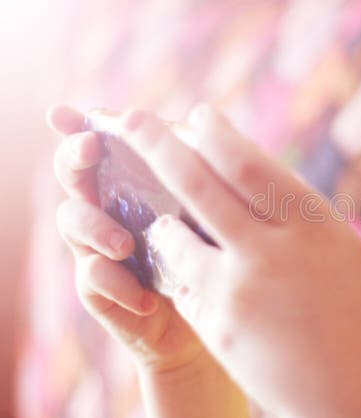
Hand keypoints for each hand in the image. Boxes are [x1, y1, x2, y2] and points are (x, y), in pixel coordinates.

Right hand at [47, 106, 248, 417]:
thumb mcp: (217, 210)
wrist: (215, 316)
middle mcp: (108, 205)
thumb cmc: (217, 250)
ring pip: (74, 221)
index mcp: (133, 180)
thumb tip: (212, 127)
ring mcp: (98, 245)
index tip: (73, 114)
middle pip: (74, 173)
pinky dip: (120, 286)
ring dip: (98, 227)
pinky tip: (147, 298)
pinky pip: (93, 278)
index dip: (81, 125)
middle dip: (76, 158)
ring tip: (126, 244)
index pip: (100, 142)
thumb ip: (206, 175)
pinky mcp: (100, 288)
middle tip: (92, 150)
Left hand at [116, 104, 360, 416]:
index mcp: (316, 224)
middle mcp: (275, 248)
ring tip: (159, 221)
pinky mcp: (220, 331)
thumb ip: (299, 227)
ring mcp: (241, 290)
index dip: (215, 135)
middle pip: (199, 181)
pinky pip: (184, 290)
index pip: (248, 163)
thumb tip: (256, 197)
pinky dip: (183, 278)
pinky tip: (188, 279)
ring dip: (164, 225)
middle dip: (157, 144)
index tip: (196, 117)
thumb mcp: (345, 259)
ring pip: (176, 238)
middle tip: (131, 119)